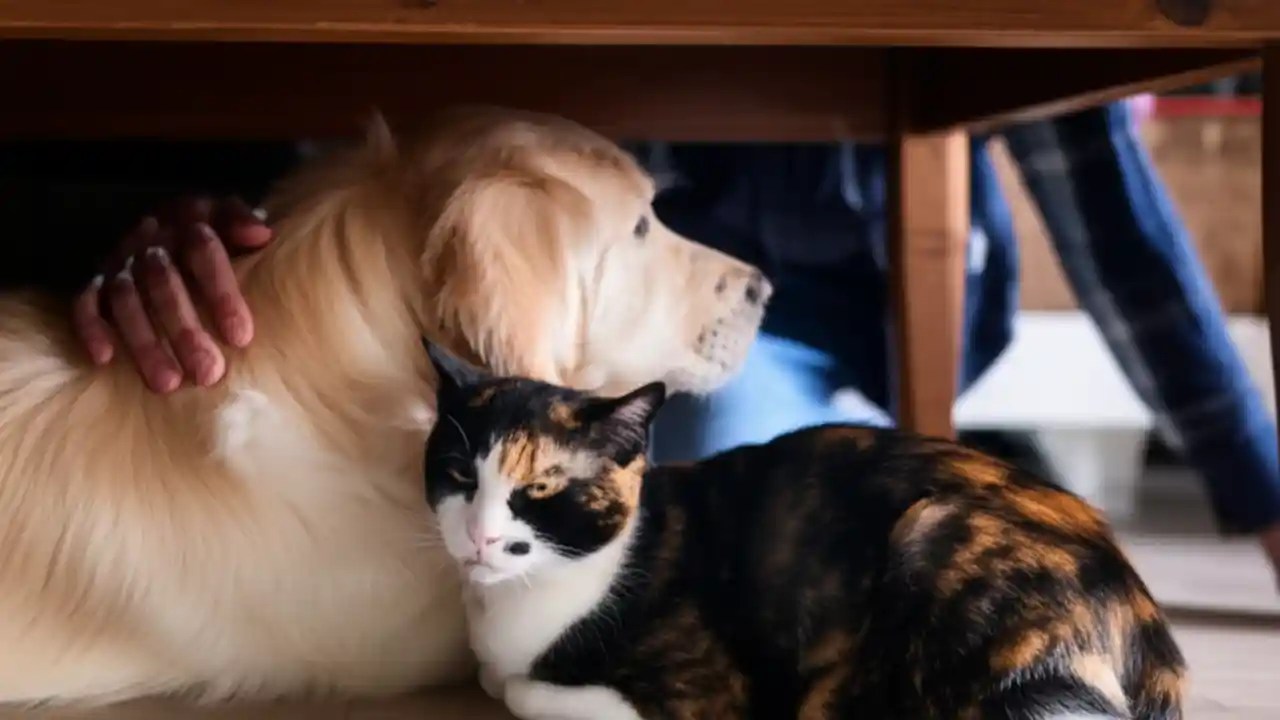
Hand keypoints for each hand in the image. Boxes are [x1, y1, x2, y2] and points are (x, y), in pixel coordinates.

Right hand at [73, 196, 273, 392]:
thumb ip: (242, 220)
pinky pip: (84, 303)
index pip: (201, 251)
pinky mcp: (97, 281)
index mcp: (185, 221)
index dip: (221, 293)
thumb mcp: (229, 217)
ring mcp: (120, 261)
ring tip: (168, 383)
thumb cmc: (216, 231)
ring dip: (145, 343)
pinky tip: (105, 360)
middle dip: (184, 331)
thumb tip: (259, 235)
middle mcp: (149, 240)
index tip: (241, 338)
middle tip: (208, 374)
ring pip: (125, 299)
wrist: (173, 224)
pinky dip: (91, 329)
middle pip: (162, 282)